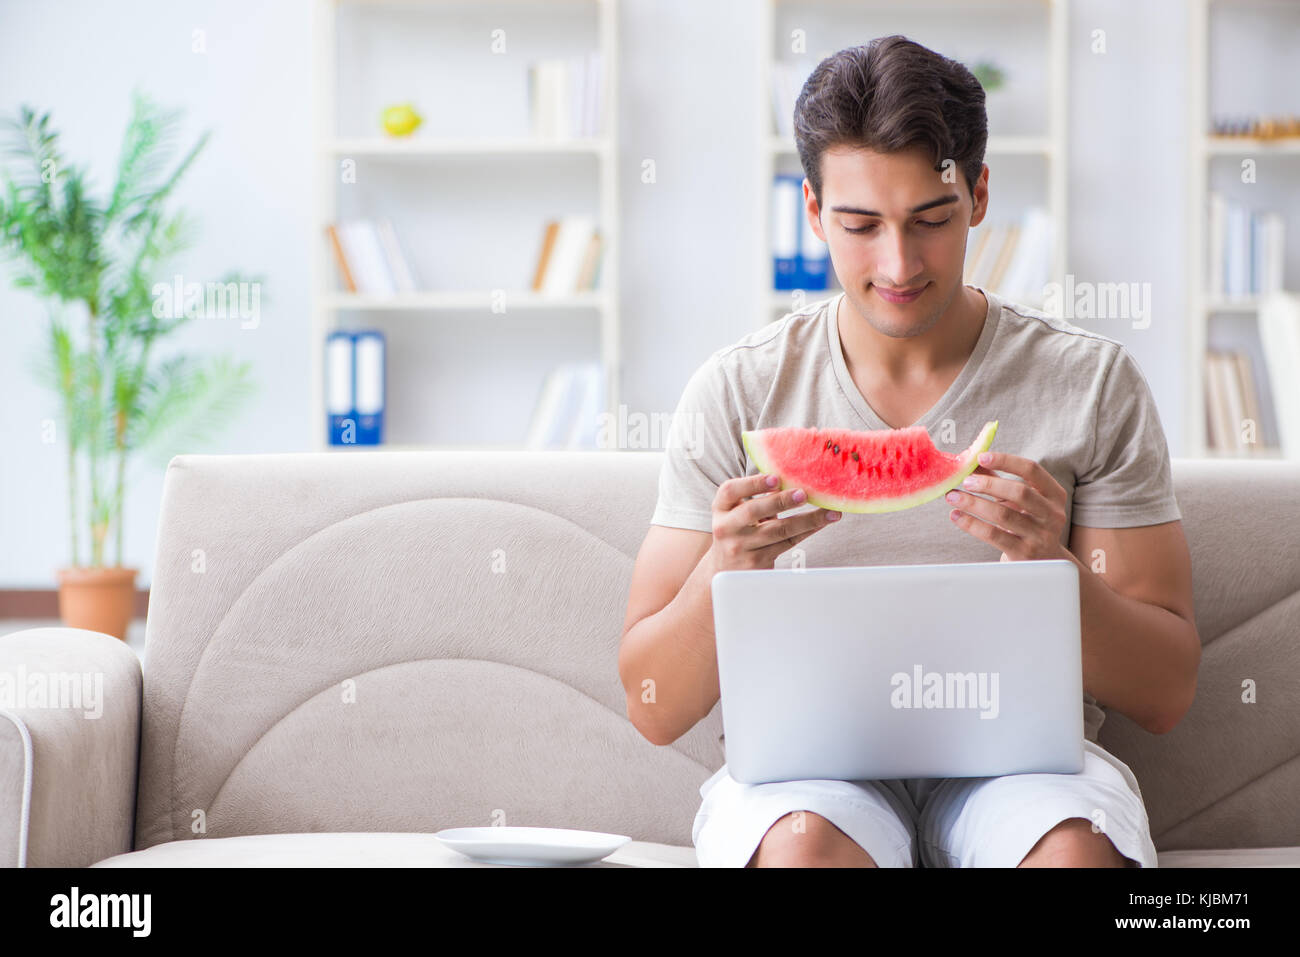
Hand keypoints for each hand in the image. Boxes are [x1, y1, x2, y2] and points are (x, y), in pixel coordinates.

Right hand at [710, 473, 841, 570]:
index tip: (775, 478)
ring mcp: (740, 547)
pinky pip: (787, 543)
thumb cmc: (739, 532)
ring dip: (807, 519)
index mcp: (720, 508)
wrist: (726, 571)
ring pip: (778, 531)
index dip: (752, 483)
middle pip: (753, 511)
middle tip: (803, 494)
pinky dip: (807, 531)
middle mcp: (726, 527)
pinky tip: (820, 523)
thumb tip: (791, 477)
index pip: (730, 491)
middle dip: (780, 501)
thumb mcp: (737, 513)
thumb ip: (757, 497)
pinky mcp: (757, 562)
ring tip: (828, 512)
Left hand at [945, 451, 1069, 562]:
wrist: (1043, 560)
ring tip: (953, 496)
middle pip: (1020, 492)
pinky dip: (971, 524)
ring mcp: (1040, 535)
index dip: (1006, 461)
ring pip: (1003, 515)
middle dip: (989, 484)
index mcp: (1054, 494)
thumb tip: (970, 461)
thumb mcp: (1018, 501)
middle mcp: (1052, 514)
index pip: (1032, 470)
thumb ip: (997, 479)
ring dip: (974, 504)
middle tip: (966, 481)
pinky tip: (956, 516)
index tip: (981, 457)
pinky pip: (993, 535)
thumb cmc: (1027, 523)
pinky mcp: (1023, 553)